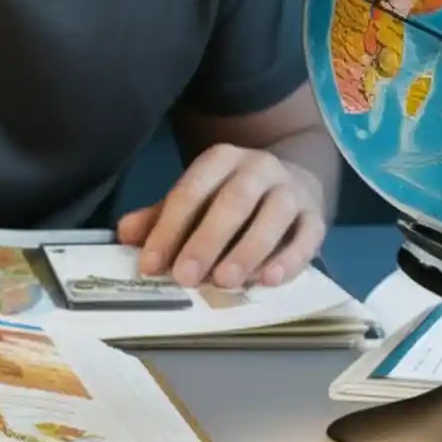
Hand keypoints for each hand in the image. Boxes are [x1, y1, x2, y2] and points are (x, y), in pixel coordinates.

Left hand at [117, 144, 325, 288]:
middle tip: (186, 276)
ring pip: (273, 216)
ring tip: (226, 281)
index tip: (150, 265)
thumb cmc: (230, 197)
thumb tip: (124, 234)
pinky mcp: (316, 216)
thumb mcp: (194, 200)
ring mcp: (291, 190)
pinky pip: (308, 236)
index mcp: (220, 160)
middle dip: (207, 240)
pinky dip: (290, 259)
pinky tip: (270, 279)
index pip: (191, 191)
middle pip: (234, 201)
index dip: (168, 229)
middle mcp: (258, 168)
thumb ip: (161, 217)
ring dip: (248, 250)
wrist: (292, 179)